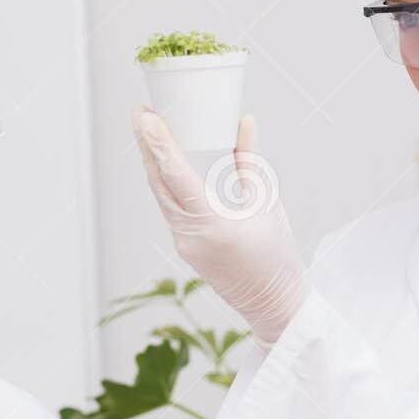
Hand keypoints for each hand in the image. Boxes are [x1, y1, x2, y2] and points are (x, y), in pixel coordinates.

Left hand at [133, 109, 307, 342]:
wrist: (273, 305)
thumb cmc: (277, 256)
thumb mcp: (268, 203)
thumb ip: (250, 160)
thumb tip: (243, 121)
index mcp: (214, 224)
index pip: (176, 176)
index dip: (158, 143)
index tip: (145, 117)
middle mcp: (191, 235)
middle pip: (159, 183)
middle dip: (148, 146)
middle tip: (141, 113)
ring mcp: (184, 244)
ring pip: (161, 196)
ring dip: (153, 163)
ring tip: (149, 131)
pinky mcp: (185, 248)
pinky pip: (169, 208)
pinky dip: (164, 182)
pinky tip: (163, 163)